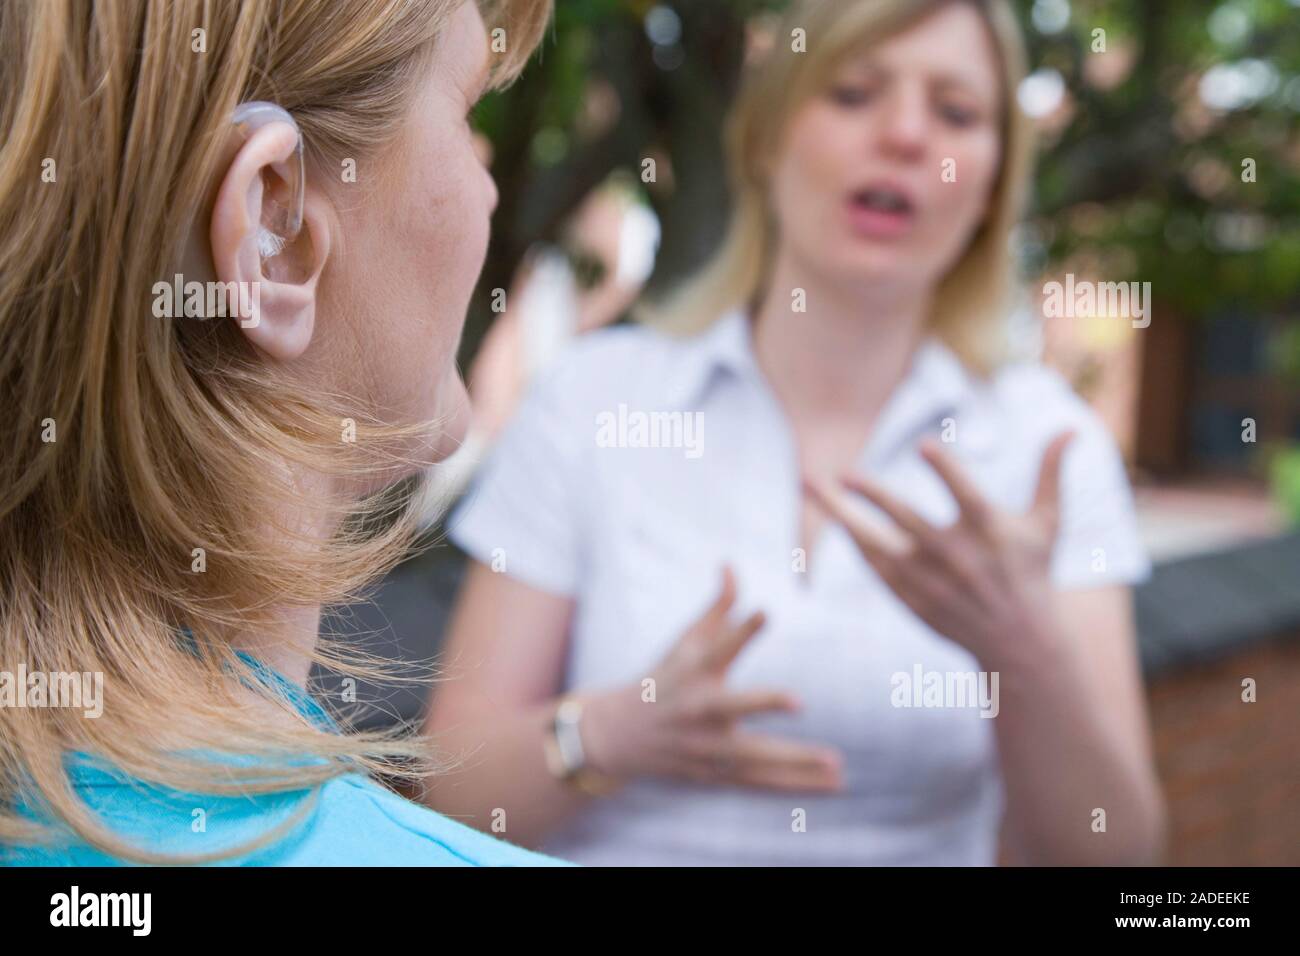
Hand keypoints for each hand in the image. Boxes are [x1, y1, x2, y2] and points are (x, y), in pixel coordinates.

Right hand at [582, 567, 843, 792]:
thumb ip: (718, 606)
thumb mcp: (685, 641)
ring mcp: (706, 747)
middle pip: (732, 707)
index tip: (764, 612)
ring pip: (753, 757)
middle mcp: (699, 710)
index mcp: (692, 671)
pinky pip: (760, 782)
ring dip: (794, 762)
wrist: (618, 737)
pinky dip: (795, 785)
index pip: (718, 647)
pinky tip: (833, 784)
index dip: (740, 629)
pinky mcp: (715, 774)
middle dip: (761, 704)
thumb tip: (731, 564)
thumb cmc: (665, 678)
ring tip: (837, 765)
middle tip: (798, 701)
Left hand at [806, 431, 1075, 669]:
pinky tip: (835, 517)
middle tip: (846, 474)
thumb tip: (1070, 428)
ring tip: (810, 485)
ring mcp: (928, 580)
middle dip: (874, 495)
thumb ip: (1051, 474)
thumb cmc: (1032, 571)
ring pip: (874, 542)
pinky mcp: (910, 598)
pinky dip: (853, 541)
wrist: (1018, 642)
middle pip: (907, 520)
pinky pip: (873, 565)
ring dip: (840, 514)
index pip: (966, 496)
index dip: (947, 470)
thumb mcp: (1047, 524)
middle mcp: (956, 557)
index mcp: (991, 532)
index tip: (925, 445)